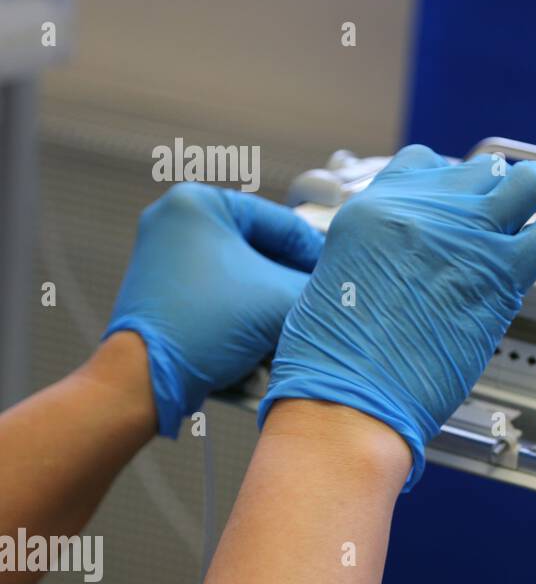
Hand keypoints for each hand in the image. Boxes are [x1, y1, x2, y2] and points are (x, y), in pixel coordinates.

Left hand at [104, 182, 323, 436]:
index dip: (319, 257)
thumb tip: (343, 286)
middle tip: (319, 304)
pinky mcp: (163, 288)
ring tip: (294, 325)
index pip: (284, 224)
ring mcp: (165, 255)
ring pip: (244, 274)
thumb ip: (320, 287)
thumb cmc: (200, 328)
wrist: (143, 381)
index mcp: (199, 202)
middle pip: (263, 250)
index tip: (341, 280)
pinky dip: (246, 312)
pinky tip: (265, 338)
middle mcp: (176, 220)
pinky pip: (221, 292)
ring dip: (272, 301)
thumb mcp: (280, 300)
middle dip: (292, 283)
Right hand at [259, 144, 535, 488]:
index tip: (457, 198)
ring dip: (535, 194)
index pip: (424, 161)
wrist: (349, 397)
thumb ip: (378, 252)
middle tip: (500, 212)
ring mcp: (466, 236)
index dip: (448, 180)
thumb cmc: (335, 358)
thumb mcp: (337, 276)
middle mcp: (423, 209)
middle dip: (492, 189)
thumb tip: (407, 258)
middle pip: (479, 171)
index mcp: (375, 207)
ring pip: (526, 183)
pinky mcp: (501, 272)